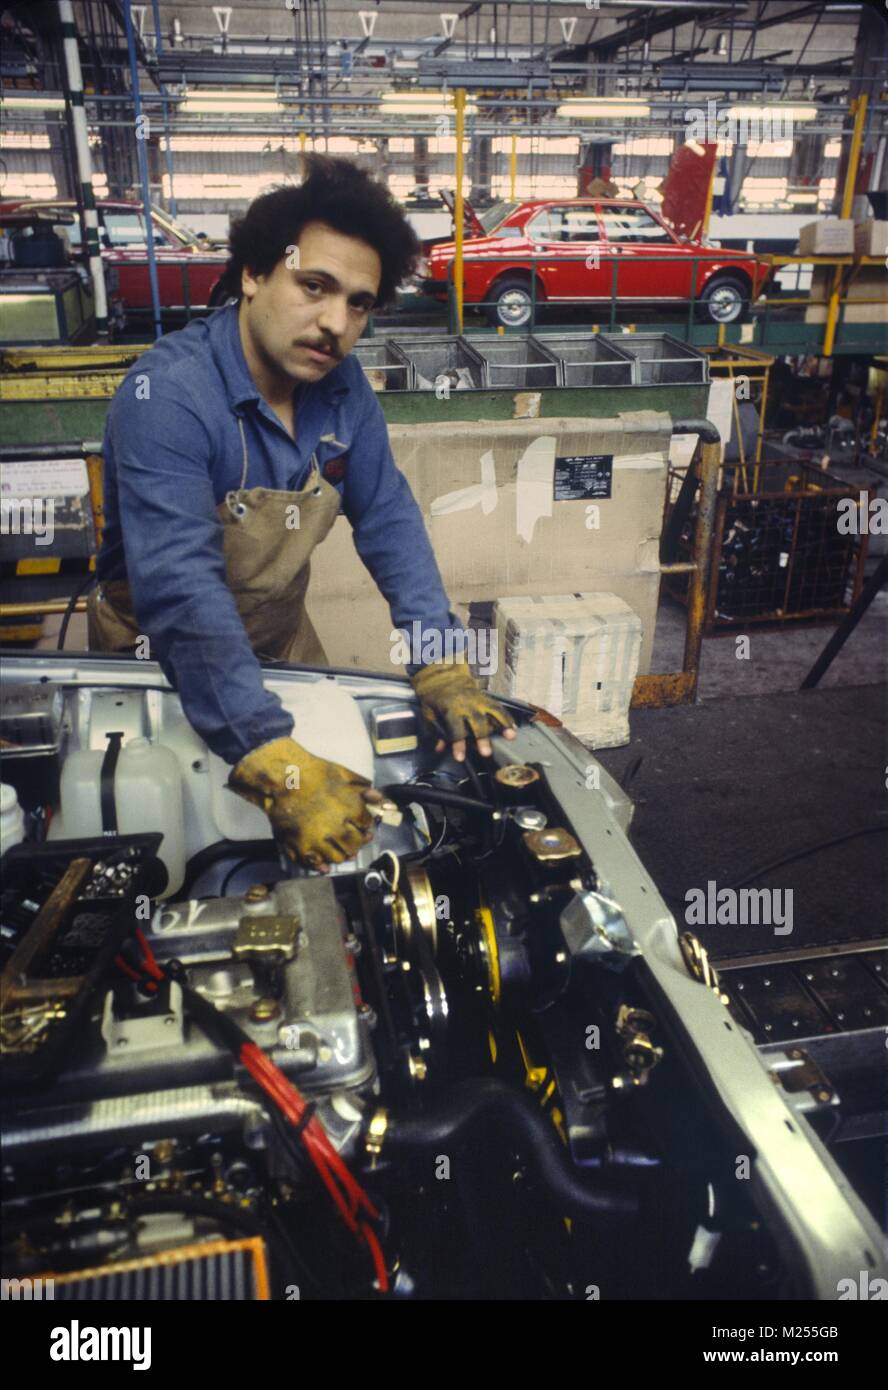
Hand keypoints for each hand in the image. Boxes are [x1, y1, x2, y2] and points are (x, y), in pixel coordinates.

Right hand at [228, 736, 383, 871]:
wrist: (282, 778)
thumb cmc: (315, 773)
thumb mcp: (343, 774)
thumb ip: (362, 789)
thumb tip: (379, 799)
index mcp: (350, 809)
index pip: (366, 824)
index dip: (365, 824)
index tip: (362, 824)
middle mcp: (337, 828)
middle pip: (355, 844)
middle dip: (357, 842)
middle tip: (354, 839)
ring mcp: (318, 840)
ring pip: (338, 857)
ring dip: (342, 854)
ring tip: (340, 850)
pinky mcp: (300, 847)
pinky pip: (315, 864)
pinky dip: (321, 866)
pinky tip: (324, 864)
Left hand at [410, 658, 516, 761]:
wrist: (441, 676)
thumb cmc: (434, 698)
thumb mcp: (428, 714)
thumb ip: (435, 732)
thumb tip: (440, 748)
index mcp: (449, 708)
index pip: (454, 728)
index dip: (457, 743)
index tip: (460, 757)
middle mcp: (466, 703)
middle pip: (476, 721)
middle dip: (482, 737)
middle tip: (486, 752)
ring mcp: (477, 699)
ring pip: (492, 710)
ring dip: (503, 724)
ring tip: (511, 736)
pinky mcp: (484, 697)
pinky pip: (498, 706)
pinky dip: (507, 717)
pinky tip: (513, 727)